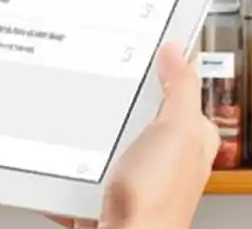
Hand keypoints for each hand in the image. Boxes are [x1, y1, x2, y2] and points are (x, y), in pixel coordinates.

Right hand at [52, 43, 218, 228]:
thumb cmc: (156, 204)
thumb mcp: (177, 131)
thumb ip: (181, 88)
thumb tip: (178, 50)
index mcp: (192, 141)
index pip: (182, 93)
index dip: (165, 70)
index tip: (142, 47)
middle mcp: (166, 161)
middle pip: (139, 114)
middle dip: (117, 102)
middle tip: (99, 86)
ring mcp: (134, 179)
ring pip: (107, 142)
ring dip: (87, 137)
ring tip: (74, 127)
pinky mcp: (105, 196)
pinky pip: (81, 172)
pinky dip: (66, 167)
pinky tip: (59, 161)